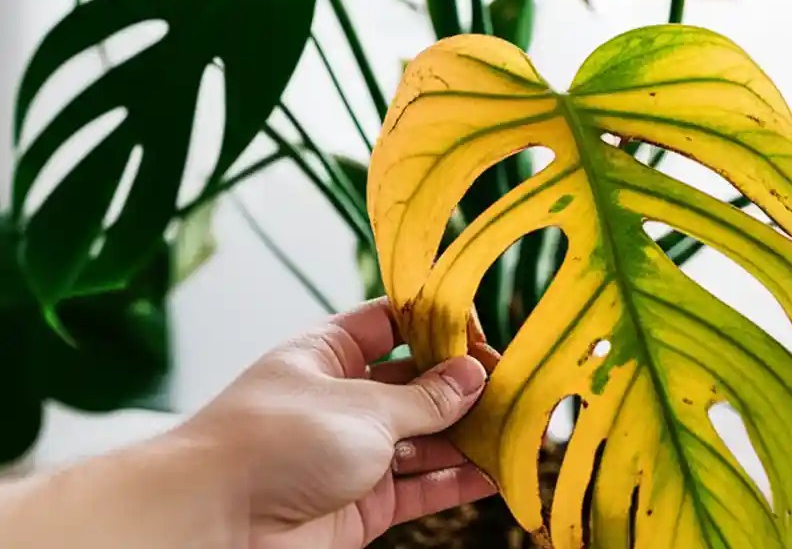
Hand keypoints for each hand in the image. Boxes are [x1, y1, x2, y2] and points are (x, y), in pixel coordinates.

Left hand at [177, 297, 499, 547]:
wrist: (214, 525)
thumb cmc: (270, 443)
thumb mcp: (362, 406)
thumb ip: (425, 397)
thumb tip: (473, 375)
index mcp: (328, 354)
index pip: (393, 323)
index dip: (438, 324)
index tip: (482, 332)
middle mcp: (342, 400)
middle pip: (417, 383)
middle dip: (463, 384)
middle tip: (514, 384)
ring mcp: (353, 454)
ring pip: (425, 438)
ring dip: (469, 434)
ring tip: (519, 427)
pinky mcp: (362, 504)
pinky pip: (421, 487)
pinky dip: (458, 480)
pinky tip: (496, 470)